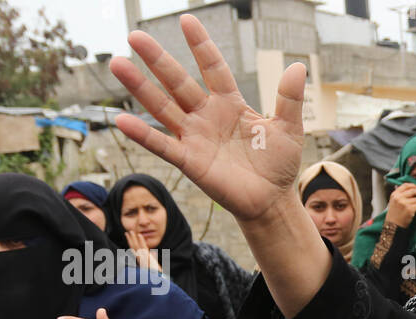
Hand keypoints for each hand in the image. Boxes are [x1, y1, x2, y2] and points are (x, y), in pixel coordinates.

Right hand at [109, 15, 304, 224]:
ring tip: (117, 63)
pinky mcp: (190, 161)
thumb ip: (289, 98)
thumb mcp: (289, 128)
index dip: (201, 46)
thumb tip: (298, 66)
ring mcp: (195, 137)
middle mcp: (207, 116)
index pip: (213, 68)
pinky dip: (143, 134)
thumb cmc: (278, 165)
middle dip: (157, 60)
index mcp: (230, 103)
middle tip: (135, 36)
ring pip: (163, 107)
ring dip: (140, 87)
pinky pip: (163, 145)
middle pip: (178, 82)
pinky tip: (122, 120)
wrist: (272, 201)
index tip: (186, 20)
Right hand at [125, 229, 161, 271]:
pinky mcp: (146, 258)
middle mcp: (140, 258)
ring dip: (133, 238)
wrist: (157, 279)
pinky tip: (139, 235)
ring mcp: (143, 257)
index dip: (132, 243)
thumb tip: (153, 252)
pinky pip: (143, 248)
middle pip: (134, 246)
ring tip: (131, 231)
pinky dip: (141, 241)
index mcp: (141, 259)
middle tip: (127, 232)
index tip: (129, 237)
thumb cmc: (156, 274)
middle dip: (130, 239)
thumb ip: (152, 257)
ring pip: (136, 246)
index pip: (135, 249)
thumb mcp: (154, 264)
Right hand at [386, 182, 415, 227]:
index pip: (405, 185)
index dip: (413, 185)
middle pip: (413, 190)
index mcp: (394, 194)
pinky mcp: (409, 210)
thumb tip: (414, 188)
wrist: (392, 225)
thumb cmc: (394, 214)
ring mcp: (404, 203)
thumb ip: (401, 194)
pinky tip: (414, 211)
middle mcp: (398, 198)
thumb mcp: (394, 201)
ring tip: (414, 207)